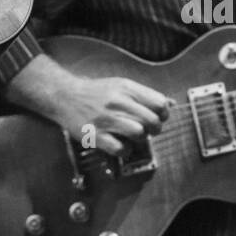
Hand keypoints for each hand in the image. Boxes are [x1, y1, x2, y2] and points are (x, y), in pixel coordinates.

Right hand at [50, 74, 172, 155]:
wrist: (65, 96)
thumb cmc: (95, 92)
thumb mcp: (120, 85)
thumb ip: (144, 94)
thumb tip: (170, 103)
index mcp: (126, 88)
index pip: (159, 103)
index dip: (163, 114)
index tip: (157, 117)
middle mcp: (118, 102)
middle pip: (152, 121)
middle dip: (154, 129)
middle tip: (147, 130)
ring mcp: (107, 119)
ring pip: (139, 134)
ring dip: (139, 138)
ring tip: (132, 136)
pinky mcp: (97, 135)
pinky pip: (121, 149)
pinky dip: (125, 150)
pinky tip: (120, 143)